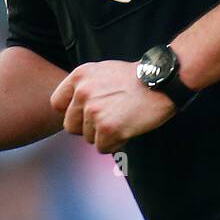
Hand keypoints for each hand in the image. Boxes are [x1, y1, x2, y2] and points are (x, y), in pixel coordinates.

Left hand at [49, 61, 175, 154]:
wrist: (162, 81)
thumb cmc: (136, 78)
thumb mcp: (102, 71)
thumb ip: (84, 87)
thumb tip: (73, 111)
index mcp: (79, 76)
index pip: (56, 104)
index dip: (71, 112)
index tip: (84, 114)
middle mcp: (82, 93)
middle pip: (70, 126)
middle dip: (87, 128)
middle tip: (109, 119)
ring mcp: (94, 111)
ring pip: (88, 138)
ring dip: (104, 135)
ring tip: (123, 119)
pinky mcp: (108, 128)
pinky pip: (103, 148)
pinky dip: (116, 144)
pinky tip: (128, 129)